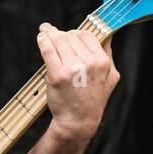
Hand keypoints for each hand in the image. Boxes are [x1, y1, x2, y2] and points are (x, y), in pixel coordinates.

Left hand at [36, 22, 119, 144]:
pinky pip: (48, 49)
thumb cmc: (93, 100)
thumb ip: (109, 54)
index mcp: (102, 61)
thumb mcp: (111, 77)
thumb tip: (108, 34)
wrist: (78, 121)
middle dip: (62, 35)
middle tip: (54, 34)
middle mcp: (89, 63)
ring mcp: (72, 68)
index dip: (76, 33)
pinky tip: (41, 37)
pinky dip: (43, 40)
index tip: (68, 35)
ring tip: (44, 32)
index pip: (87, 35)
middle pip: (71, 36)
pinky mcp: (57, 75)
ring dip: (50, 33)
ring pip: (59, 40)